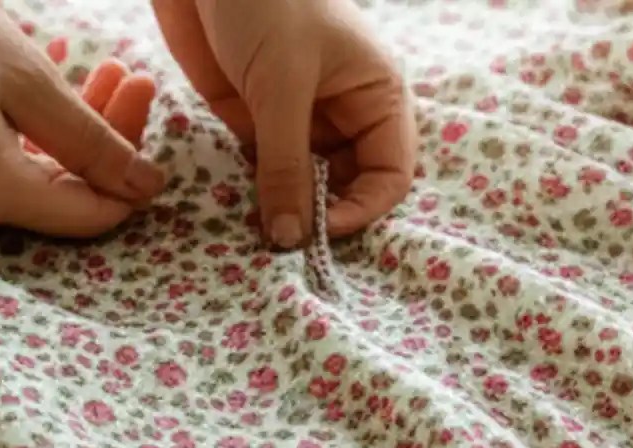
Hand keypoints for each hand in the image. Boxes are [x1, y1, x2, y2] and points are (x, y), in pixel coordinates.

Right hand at [0, 0, 165, 237]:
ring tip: (110, 70)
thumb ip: (92, 140)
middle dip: (110, 138)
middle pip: (68, 193)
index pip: (91, 216)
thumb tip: (145, 187)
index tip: (153, 125)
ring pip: (42, 175)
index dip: (133, 179)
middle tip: (134, 77)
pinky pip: (7, 163)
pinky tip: (60, 81)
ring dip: (80, 127)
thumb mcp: (28, 81)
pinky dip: (40, 128)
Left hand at [153, 0, 417, 247]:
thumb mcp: (281, 85)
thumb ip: (285, 166)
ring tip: (262, 229)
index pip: (390, 174)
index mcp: (377, 95)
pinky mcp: (257, 120)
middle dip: (323, 215)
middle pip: (350, 186)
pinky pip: (266, 171)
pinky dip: (256, 192)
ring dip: (287, 208)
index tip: (322, 233)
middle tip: (285, 239)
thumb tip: (290, 238)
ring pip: (306, 185)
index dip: (363, 209)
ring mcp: (300, 118)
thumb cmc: (265, 2)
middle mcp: (345, 112)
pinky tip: (241, 206)